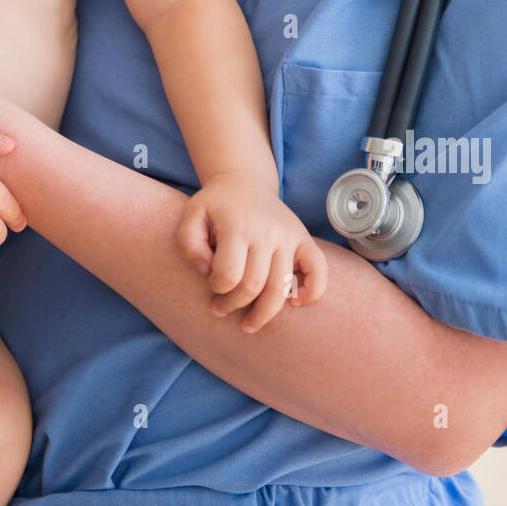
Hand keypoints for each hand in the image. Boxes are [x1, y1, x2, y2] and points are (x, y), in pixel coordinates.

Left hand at [176, 173, 327, 331]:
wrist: (244, 182)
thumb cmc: (216, 205)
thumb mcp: (191, 215)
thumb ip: (188, 242)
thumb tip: (205, 269)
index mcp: (237, 226)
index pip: (227, 275)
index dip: (216, 288)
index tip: (211, 284)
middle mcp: (266, 231)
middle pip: (253, 286)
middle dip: (234, 305)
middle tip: (220, 308)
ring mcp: (288, 235)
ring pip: (281, 288)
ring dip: (264, 314)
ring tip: (248, 323)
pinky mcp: (304, 238)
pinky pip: (318, 270)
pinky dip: (313, 291)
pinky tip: (295, 302)